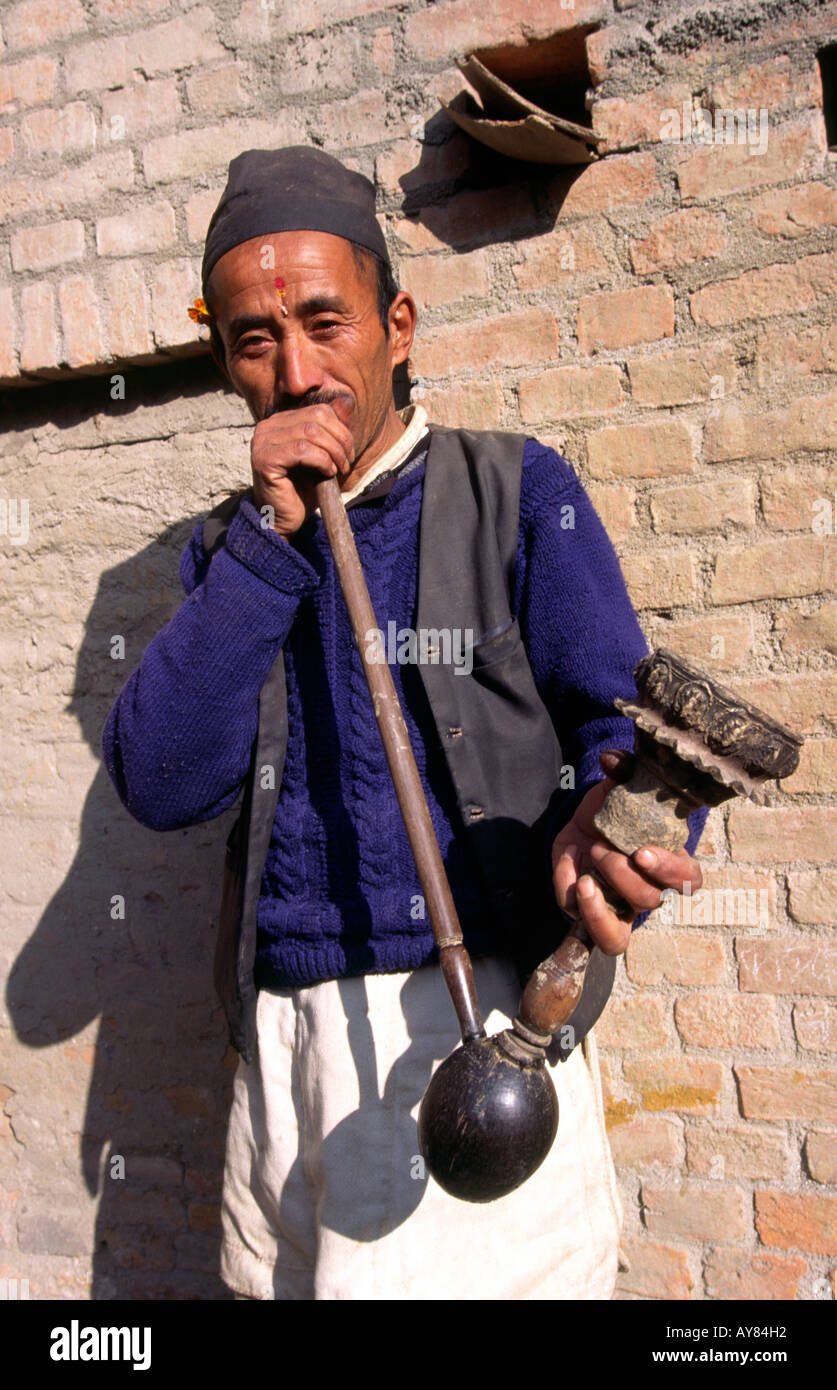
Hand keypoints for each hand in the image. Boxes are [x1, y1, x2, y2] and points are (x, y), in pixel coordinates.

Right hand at [250, 395, 354, 537]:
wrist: (283, 519)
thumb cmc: (302, 488)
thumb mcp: (323, 454)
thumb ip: (332, 428)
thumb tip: (346, 400)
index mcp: (280, 421)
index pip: (319, 410)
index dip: (341, 429)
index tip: (348, 453)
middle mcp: (267, 427)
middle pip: (317, 418)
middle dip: (340, 440)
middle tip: (346, 463)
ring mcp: (262, 442)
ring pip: (311, 433)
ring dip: (333, 452)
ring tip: (338, 470)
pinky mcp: (264, 460)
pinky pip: (302, 450)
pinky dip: (322, 461)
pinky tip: (327, 473)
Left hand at [551, 751, 702, 956]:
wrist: (584, 821)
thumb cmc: (614, 807)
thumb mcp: (620, 786)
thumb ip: (625, 770)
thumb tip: (611, 760)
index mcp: (668, 862)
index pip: (688, 881)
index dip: (669, 871)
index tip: (642, 851)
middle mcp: (645, 891)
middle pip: (648, 902)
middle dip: (622, 875)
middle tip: (601, 849)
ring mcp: (614, 907)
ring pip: (616, 939)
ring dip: (598, 912)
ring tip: (585, 880)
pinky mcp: (584, 911)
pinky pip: (576, 919)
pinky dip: (566, 890)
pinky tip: (567, 861)